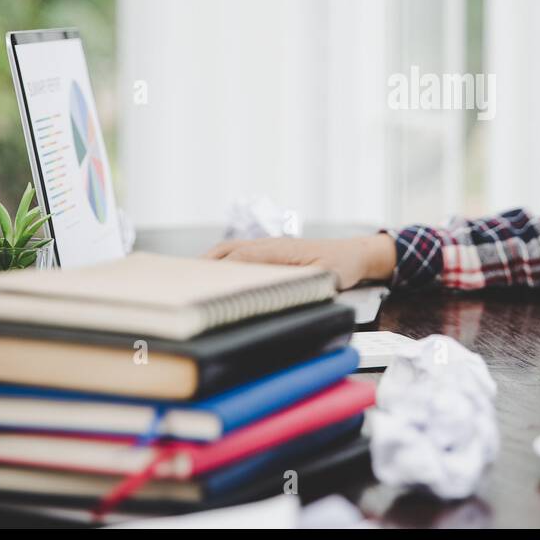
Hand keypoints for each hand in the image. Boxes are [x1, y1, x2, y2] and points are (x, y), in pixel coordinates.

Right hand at [203, 234, 396, 289]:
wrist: (355, 254)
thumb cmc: (343, 264)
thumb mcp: (327, 277)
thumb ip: (306, 284)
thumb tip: (283, 294)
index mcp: (281, 249)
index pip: (243, 257)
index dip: (222, 270)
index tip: (203, 283)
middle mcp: (271, 245)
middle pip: (229, 250)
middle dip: (206, 264)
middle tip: (184, 281)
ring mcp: (270, 248)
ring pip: (232, 250)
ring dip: (211, 262)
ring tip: (191, 280)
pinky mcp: (271, 254)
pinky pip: (240, 254)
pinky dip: (223, 262)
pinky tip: (215, 276)